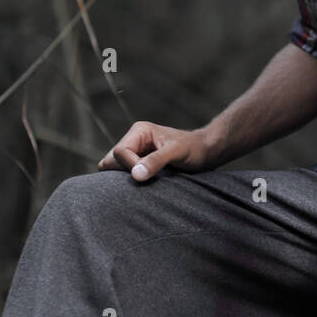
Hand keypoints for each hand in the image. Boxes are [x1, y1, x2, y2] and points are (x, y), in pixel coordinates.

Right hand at [96, 121, 213, 181]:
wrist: (205, 152)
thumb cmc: (194, 149)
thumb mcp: (177, 153)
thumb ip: (156, 161)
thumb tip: (136, 175)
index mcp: (139, 131)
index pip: (119, 152)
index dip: (129, 166)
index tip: (147, 175)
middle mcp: (133, 140)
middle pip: (110, 161)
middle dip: (121, 173)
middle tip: (144, 180)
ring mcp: (134, 152)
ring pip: (114, 169)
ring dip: (126, 178)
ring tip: (146, 182)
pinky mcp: (138, 163)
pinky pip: (123, 175)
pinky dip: (130, 181)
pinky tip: (145, 185)